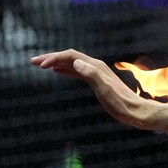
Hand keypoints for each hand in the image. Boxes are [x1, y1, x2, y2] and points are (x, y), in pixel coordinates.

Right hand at [30, 49, 158, 128]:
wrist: (136, 111)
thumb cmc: (121, 104)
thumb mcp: (105, 90)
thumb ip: (91, 75)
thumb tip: (76, 62)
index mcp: (95, 66)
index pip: (70, 56)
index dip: (54, 58)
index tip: (40, 66)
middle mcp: (95, 66)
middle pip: (69, 57)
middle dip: (50, 58)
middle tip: (32, 61)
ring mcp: (96, 73)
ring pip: (72, 63)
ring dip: (56, 62)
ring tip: (40, 65)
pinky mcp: (97, 81)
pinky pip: (77, 71)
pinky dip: (65, 69)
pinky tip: (58, 72)